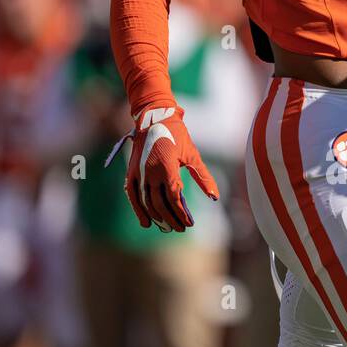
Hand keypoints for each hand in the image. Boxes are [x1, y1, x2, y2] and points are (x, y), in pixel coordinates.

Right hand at [108, 105, 218, 232]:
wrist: (154, 118)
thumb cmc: (177, 136)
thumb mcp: (192, 155)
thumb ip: (203, 176)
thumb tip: (215, 197)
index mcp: (167, 167)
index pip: (173, 197)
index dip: (181, 213)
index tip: (189, 224)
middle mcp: (150, 171)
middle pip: (159, 203)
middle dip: (171, 219)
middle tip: (180, 229)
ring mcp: (139, 172)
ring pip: (146, 202)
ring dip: (157, 217)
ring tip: (167, 227)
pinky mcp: (131, 172)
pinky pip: (133, 195)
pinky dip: (138, 209)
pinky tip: (146, 222)